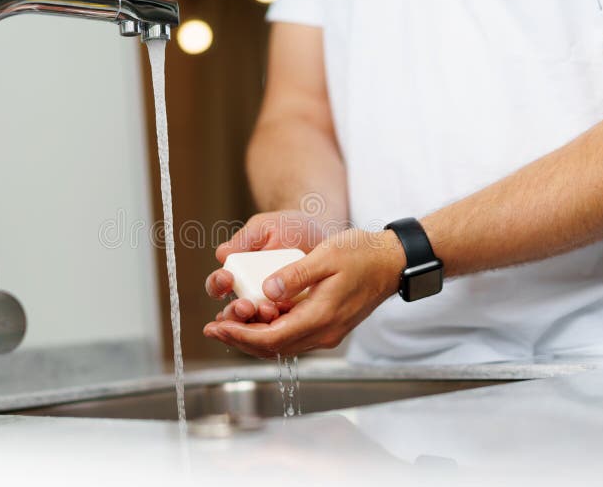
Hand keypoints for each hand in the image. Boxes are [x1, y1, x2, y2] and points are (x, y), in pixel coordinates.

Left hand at [203, 228, 404, 357]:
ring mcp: (327, 332)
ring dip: (252, 337)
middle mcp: (323, 333)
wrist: (391, 262)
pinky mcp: (328, 327)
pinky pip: (292, 337)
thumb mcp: (325, 256)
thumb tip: (266, 290)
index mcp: (321, 317)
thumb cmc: (361, 255)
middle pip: (273, 348)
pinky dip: (269, 331)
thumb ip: (295, 275)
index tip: (217, 326)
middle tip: (212, 328)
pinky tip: (254, 318)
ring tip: (225, 324)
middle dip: (239, 340)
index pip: (272, 338)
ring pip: (281, 345)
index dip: (241, 335)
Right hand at [204, 210, 327, 323]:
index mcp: (236, 273)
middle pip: (232, 314)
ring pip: (254, 327)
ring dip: (256, 325)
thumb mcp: (266, 228)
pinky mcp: (290, 318)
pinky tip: (286, 322)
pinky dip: (281, 329)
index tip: (227, 277)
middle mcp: (248, 295)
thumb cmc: (290, 229)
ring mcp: (269, 308)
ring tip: (268, 311)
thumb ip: (246, 238)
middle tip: (245, 306)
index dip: (218, 284)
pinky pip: (281, 330)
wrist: (321, 236)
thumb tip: (222, 255)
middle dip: (235, 313)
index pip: (218, 285)